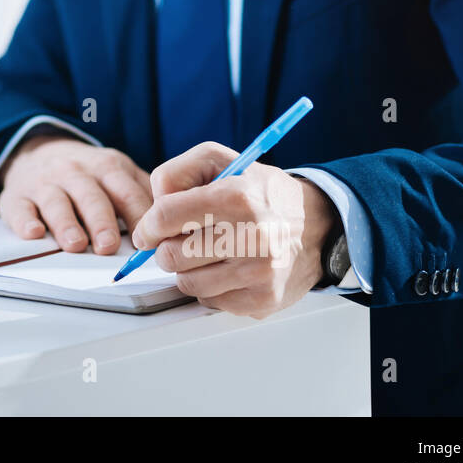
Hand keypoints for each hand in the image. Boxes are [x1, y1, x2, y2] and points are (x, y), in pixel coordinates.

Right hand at [0, 136, 152, 254]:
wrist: (36, 151)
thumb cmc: (86, 174)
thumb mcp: (117, 172)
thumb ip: (142, 194)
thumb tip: (173, 225)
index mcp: (107, 167)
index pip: (126, 192)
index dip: (137, 215)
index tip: (148, 240)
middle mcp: (75, 172)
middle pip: (91, 196)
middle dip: (101, 221)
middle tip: (109, 247)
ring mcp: (44, 183)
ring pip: (55, 202)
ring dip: (66, 224)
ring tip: (75, 245)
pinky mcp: (16, 196)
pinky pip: (19, 208)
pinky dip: (24, 221)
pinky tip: (33, 233)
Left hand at [130, 142, 337, 318]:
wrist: (314, 225)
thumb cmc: (258, 192)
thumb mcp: (218, 161)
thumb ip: (175, 174)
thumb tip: (151, 212)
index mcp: (238, 196)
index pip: (166, 216)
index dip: (148, 226)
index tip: (148, 231)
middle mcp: (253, 236)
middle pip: (172, 255)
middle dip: (169, 247)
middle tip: (185, 239)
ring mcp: (260, 273)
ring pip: (186, 282)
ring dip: (189, 269)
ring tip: (211, 252)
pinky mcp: (263, 299)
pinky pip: (210, 300)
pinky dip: (211, 286)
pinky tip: (230, 268)